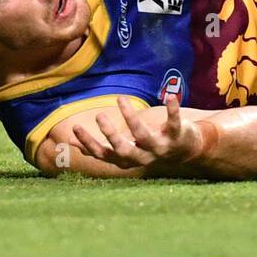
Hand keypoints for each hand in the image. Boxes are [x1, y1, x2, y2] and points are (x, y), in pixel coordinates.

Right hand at [71, 95, 208, 170]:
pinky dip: (172, 110)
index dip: (89, 144)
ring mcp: (160, 148)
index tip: (75, 129)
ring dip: (131, 118)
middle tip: (99, 115)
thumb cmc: (148, 147)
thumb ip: (100, 147)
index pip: (104, 155)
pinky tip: (170, 96)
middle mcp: (143, 156)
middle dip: (110, 134)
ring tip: (120, 98)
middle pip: (123, 150)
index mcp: (127, 159)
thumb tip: (69, 142)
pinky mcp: (177, 137)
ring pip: (144, 136)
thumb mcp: (123, 150)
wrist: (187, 150)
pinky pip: (174, 123)